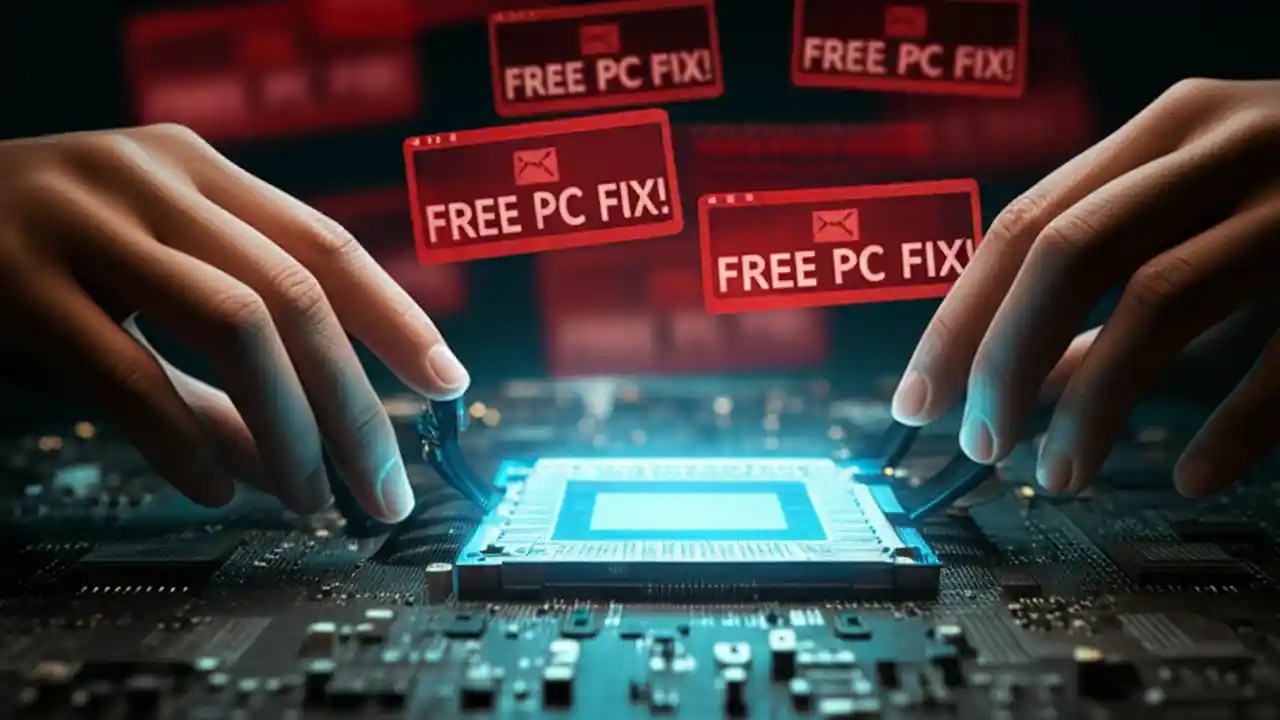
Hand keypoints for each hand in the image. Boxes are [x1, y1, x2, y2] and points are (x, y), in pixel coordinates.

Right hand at [0, 124, 470, 520]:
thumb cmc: (41, 252)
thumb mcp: (144, 281)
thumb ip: (224, 357)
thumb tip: (309, 449)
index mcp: (197, 168)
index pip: (329, 245)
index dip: (400, 319)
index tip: (449, 385)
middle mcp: (151, 179)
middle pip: (298, 295)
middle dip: (356, 401)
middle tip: (384, 484)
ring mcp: (81, 223)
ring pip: (234, 324)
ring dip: (289, 424)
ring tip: (311, 494)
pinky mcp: (12, 284)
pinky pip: (127, 371)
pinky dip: (186, 438)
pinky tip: (216, 485)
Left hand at [891, 78, 1279, 496]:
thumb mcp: (1189, 203)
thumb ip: (1101, 274)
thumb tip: (1008, 371)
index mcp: (1164, 129)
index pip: (1024, 225)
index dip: (959, 319)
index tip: (917, 398)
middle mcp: (1224, 148)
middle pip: (1072, 253)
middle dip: (1004, 357)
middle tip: (977, 440)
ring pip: (1163, 300)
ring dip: (1094, 399)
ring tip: (1059, 472)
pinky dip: (1234, 424)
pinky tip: (1193, 473)